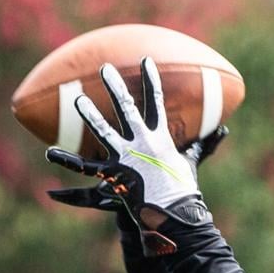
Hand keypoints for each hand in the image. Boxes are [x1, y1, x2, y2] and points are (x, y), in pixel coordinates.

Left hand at [46, 58, 215, 253]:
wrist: (175, 211)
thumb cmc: (184, 189)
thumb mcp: (192, 163)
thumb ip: (204, 144)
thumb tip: (223, 130)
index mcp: (160, 138)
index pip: (156, 102)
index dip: (151, 80)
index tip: (145, 61)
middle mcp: (142, 142)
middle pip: (127, 109)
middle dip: (116, 87)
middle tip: (105, 69)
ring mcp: (127, 157)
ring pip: (104, 131)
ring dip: (90, 114)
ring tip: (78, 99)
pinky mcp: (114, 174)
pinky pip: (86, 166)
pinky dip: (67, 160)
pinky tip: (50, 152)